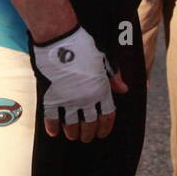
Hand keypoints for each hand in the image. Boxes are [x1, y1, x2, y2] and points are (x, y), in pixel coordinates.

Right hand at [30, 26, 129, 141]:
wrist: (60, 38)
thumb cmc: (83, 45)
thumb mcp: (104, 58)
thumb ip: (113, 76)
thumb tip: (124, 89)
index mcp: (102, 89)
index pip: (107, 116)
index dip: (105, 128)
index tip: (102, 134)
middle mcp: (87, 98)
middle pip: (90, 124)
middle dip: (89, 134)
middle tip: (86, 138)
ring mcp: (69, 99)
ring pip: (72, 125)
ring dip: (73, 133)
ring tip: (72, 136)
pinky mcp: (52, 97)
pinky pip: (52, 118)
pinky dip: (52, 127)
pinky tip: (53, 132)